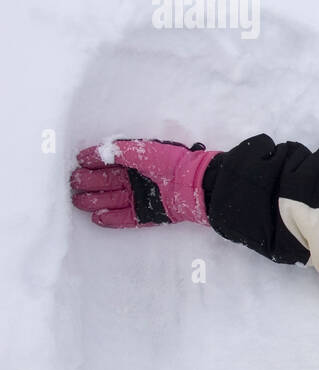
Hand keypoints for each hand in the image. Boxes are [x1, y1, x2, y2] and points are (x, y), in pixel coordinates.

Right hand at [69, 139, 221, 226]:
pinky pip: (125, 218)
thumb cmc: (170, 162)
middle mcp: (139, 180)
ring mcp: (143, 198)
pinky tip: (96, 217)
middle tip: (74, 182)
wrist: (193, 184)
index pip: (111, 162)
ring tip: (78, 200)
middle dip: (89, 182)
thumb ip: (118, 151)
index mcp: (139, 162)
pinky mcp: (148, 214)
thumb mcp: (142, 150)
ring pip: (113, 200)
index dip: (94, 161)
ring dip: (95, 201)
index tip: (79, 162)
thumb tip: (95, 153)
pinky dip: (111, 219)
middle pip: (108, 182)